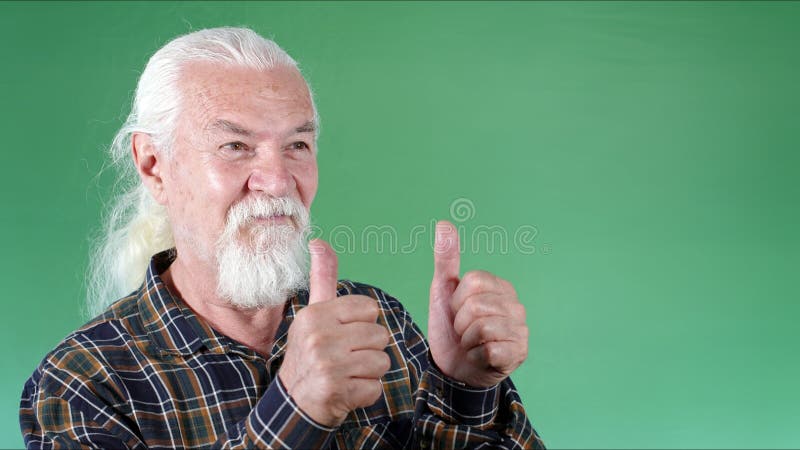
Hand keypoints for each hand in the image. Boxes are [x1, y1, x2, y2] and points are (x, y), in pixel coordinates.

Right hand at [278, 239, 390, 426]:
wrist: (293, 403)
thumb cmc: (310, 354)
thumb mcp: (313, 313)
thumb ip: (322, 278)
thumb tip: (319, 241)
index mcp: (316, 315)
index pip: (370, 309)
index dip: (362, 324)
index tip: (343, 335)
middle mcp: (319, 337)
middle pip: (380, 335)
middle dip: (368, 350)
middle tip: (344, 358)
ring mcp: (327, 365)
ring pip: (382, 361)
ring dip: (369, 372)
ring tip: (346, 374)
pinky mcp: (337, 391)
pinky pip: (375, 388)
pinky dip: (365, 393)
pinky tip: (346, 391)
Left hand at [428, 220, 528, 387]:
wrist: (453, 367)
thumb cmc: (450, 326)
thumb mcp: (443, 290)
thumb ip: (446, 258)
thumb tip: (444, 223)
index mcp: (499, 286)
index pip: (473, 282)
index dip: (456, 300)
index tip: (457, 311)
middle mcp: (516, 305)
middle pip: (476, 306)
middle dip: (460, 322)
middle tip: (463, 330)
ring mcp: (521, 330)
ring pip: (483, 328)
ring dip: (467, 340)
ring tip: (471, 343)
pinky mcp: (519, 353)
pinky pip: (490, 349)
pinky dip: (476, 356)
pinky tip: (480, 356)